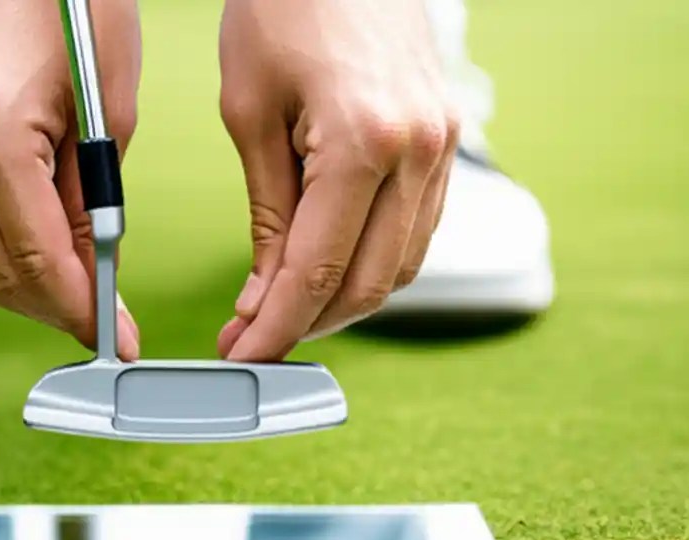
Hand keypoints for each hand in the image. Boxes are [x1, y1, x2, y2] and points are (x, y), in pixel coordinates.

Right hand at [0, 0, 142, 358]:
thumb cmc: (78, 8)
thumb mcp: (110, 109)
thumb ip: (92, 201)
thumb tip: (87, 275)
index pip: (35, 257)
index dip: (79, 308)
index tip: (116, 337)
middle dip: (50, 306)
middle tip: (99, 322)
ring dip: (13, 288)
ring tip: (64, 297)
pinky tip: (19, 259)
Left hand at [216, 0, 459, 360]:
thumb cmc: (283, 8)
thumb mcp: (250, 112)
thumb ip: (268, 215)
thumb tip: (266, 296)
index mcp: (364, 141)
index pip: (317, 271)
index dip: (276, 328)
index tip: (241, 356)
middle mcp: (420, 151)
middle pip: (368, 285)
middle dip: (307, 325)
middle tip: (253, 339)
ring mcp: (444, 145)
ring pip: (399, 267)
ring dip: (342, 302)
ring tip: (284, 309)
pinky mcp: (447, 139)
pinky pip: (416, 231)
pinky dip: (372, 262)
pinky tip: (329, 268)